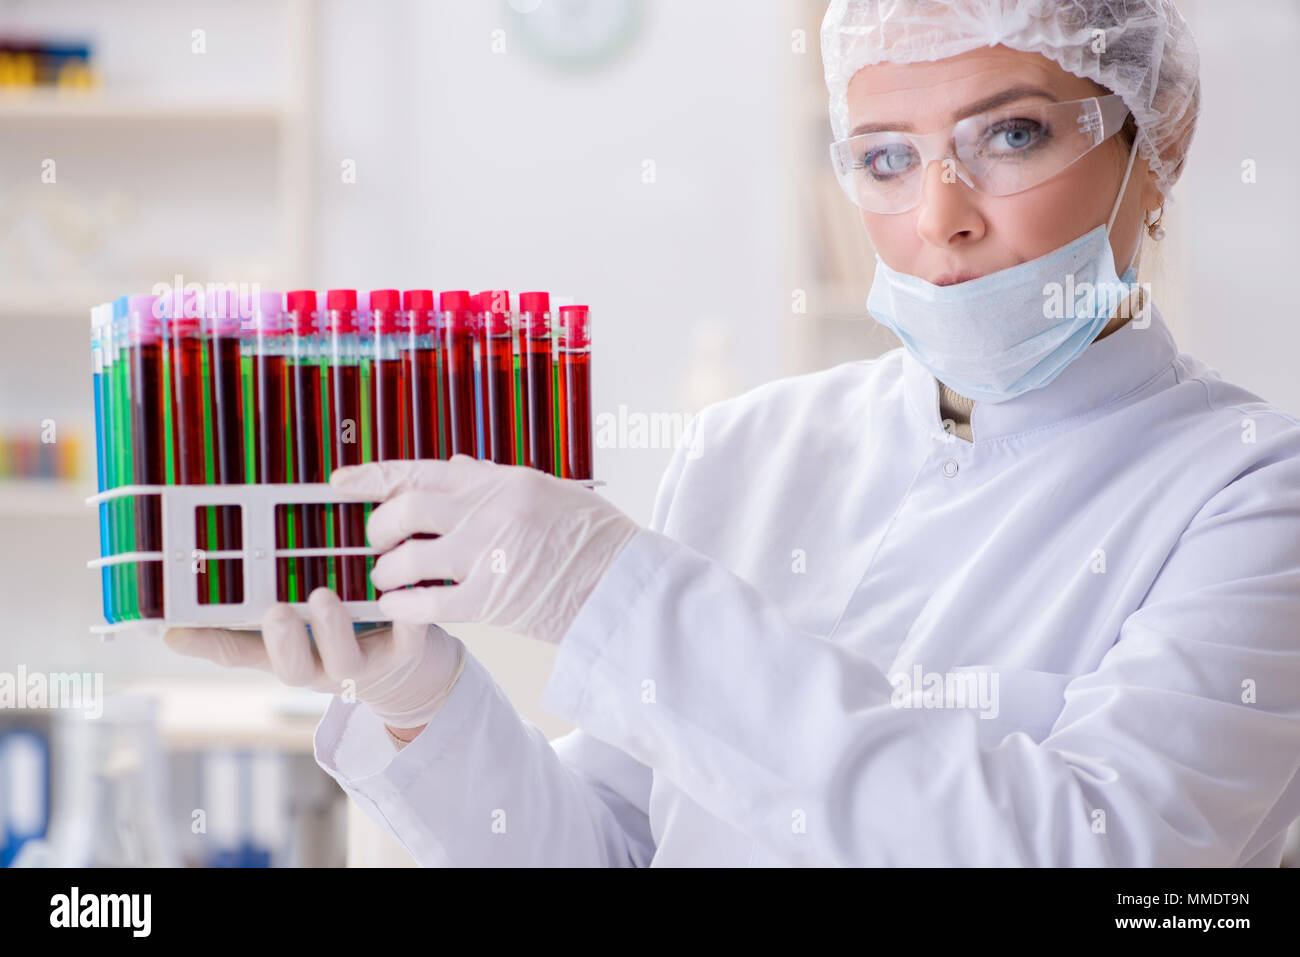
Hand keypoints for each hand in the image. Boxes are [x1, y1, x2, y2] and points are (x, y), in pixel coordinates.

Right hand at [163, 588, 465, 728]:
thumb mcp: (288, 641)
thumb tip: (167, 627)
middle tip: (274, 611)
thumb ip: (239, 631)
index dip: (212, 647)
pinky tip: (400, 591)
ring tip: (324, 595)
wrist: (411, 674)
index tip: (177, 630)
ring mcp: (367, 663)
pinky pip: (409, 635)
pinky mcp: (409, 649)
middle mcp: (323, 668)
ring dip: (332, 628)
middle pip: (295, 668)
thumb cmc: (338, 642)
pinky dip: (407, 617)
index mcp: (290, 660)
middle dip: (282, 643)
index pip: (243, 657)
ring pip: (346, 657)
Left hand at [330, 455, 640, 644]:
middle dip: (380, 530)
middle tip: (380, 544)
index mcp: (501, 480)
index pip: (421, 470)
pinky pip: (424, 602)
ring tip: (390, 579)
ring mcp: (487, 555)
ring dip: (388, 572)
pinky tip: (398, 606)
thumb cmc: (592, 537)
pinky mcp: (489, 601)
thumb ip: (494, 480)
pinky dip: (402, 605)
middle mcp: (489, 510)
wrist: (625, 584)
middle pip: (403, 511)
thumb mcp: (547, 491)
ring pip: (405, 559)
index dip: (372, 477)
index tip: (337, 482)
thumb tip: (454, 464)